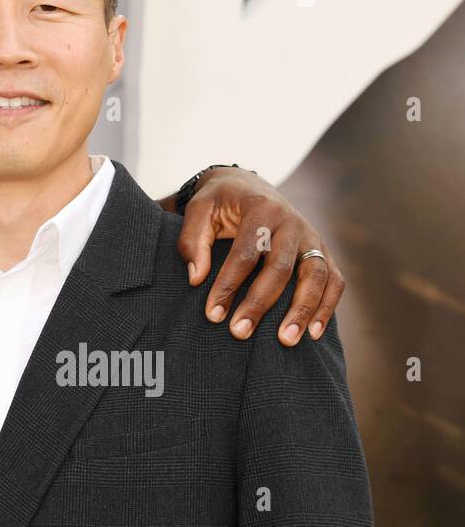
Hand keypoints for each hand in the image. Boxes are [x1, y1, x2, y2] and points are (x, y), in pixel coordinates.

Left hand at [175, 167, 344, 345]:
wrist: (248, 186)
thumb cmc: (220, 203)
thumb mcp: (199, 210)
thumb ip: (192, 241)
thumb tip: (196, 279)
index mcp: (260, 209)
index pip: (245, 253)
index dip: (228, 285)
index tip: (212, 314)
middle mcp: (292, 222)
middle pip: (281, 268)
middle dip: (259, 303)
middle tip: (239, 332)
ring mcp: (312, 237)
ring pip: (316, 275)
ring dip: (302, 310)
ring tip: (286, 340)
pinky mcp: (323, 251)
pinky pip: (334, 280)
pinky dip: (327, 306)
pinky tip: (313, 333)